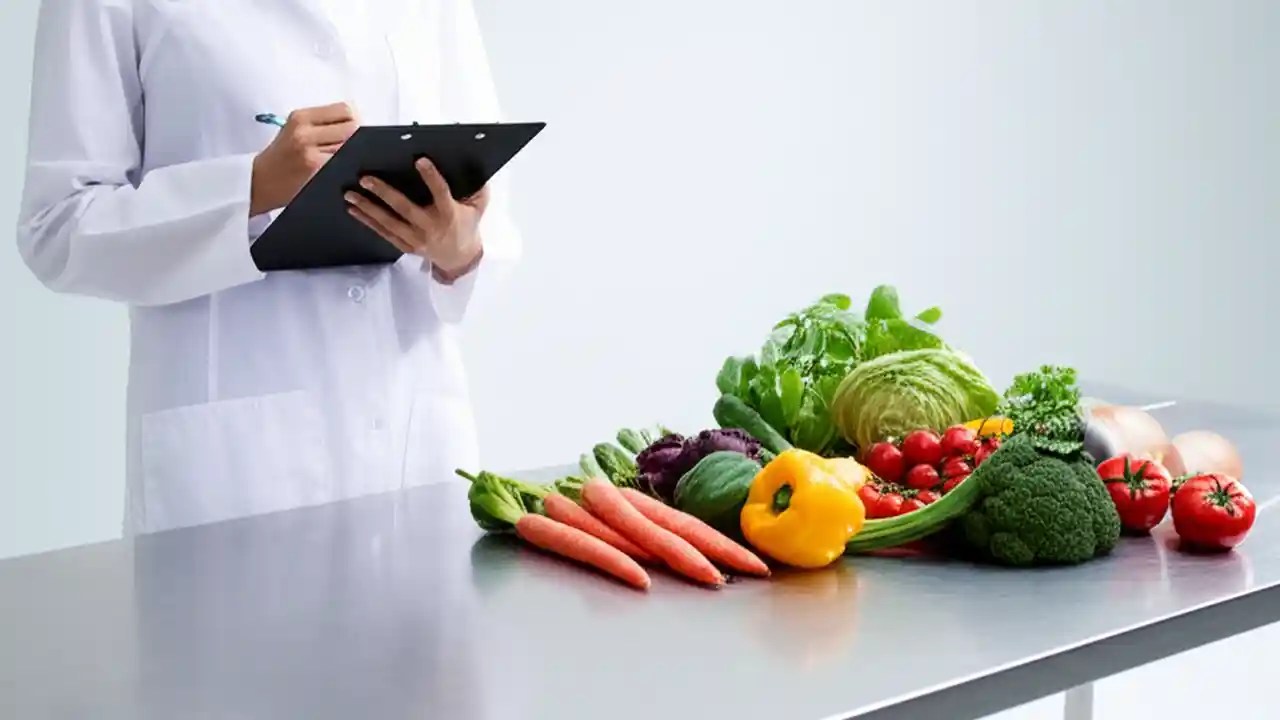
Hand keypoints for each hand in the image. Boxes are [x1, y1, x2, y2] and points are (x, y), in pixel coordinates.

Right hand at [250, 102, 358, 214]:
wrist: (259, 181)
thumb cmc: (282, 155)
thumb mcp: (295, 129)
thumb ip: (323, 122)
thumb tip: (358, 120)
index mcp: (301, 117)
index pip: (345, 110)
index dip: (354, 119)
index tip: (353, 128)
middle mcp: (305, 133)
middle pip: (352, 127)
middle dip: (357, 136)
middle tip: (352, 146)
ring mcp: (310, 153)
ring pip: (351, 147)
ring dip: (354, 153)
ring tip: (345, 159)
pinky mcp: (316, 172)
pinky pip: (344, 164)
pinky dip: (347, 166)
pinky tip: (341, 170)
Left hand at [344, 158, 486, 280]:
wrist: (459, 258)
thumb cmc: (467, 225)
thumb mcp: (478, 207)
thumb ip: (478, 188)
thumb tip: (471, 161)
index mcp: (450, 215)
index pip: (440, 193)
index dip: (431, 177)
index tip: (419, 160)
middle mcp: (431, 228)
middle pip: (405, 208)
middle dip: (384, 193)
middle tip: (366, 178)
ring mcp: (416, 239)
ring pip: (389, 222)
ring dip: (368, 207)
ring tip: (350, 193)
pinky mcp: (405, 246)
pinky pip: (383, 232)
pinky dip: (367, 221)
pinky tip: (354, 209)